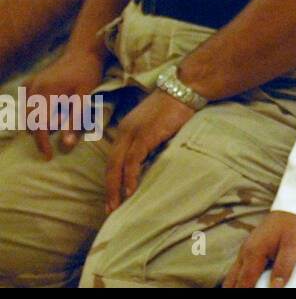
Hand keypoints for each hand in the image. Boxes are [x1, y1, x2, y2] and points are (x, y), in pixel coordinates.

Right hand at [25, 49, 104, 159]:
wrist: (83, 53)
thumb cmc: (88, 75)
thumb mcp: (86, 98)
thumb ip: (75, 120)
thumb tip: (67, 145)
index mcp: (47, 92)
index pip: (39, 125)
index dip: (43, 143)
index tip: (49, 156)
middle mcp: (34, 88)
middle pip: (29, 121)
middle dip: (40, 134)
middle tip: (53, 142)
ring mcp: (29, 84)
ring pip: (25, 114)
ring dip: (36, 124)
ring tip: (55, 124)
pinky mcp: (29, 82)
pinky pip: (25, 103)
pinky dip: (32, 113)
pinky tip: (47, 113)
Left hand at [104, 89, 194, 212]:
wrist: (184, 88)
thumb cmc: (176, 105)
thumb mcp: (158, 124)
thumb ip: (151, 140)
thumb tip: (153, 158)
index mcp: (126, 129)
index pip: (113, 159)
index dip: (111, 179)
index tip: (113, 196)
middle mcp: (124, 132)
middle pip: (110, 165)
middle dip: (109, 189)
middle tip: (109, 210)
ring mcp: (133, 133)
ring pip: (117, 166)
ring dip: (115, 189)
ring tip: (117, 207)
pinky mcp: (144, 136)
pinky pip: (132, 162)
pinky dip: (129, 178)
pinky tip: (130, 192)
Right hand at [224, 211, 295, 287]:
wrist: (294, 205)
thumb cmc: (295, 224)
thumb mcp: (294, 245)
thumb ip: (284, 267)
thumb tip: (275, 288)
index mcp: (254, 253)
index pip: (244, 282)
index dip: (243, 293)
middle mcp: (245, 251)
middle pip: (233, 280)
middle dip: (234, 290)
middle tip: (239, 295)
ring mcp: (246, 248)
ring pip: (234, 274)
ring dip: (235, 286)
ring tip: (242, 291)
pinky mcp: (250, 247)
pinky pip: (239, 267)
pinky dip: (239, 279)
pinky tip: (246, 284)